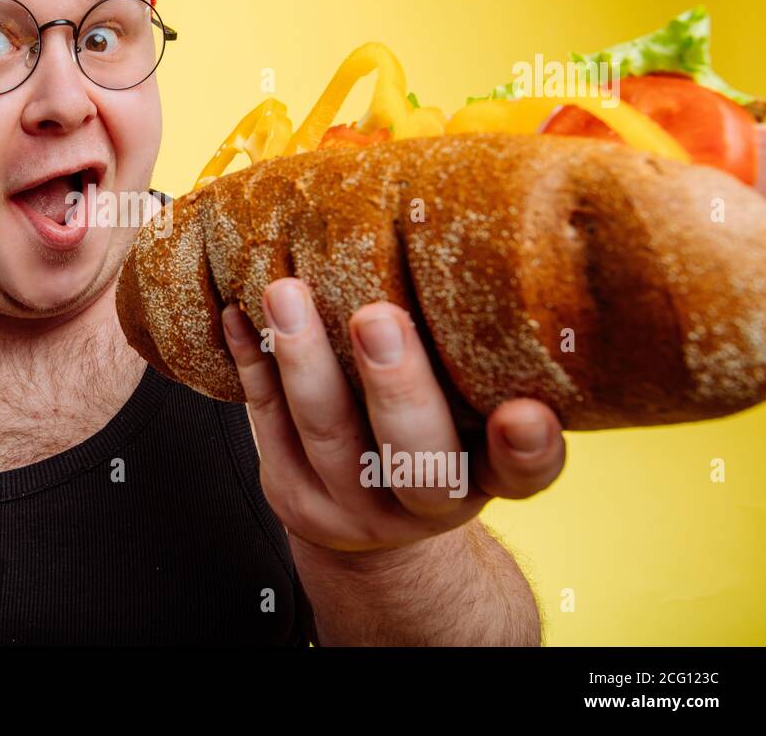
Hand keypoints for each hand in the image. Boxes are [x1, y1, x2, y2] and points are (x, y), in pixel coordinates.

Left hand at [221, 278, 566, 554]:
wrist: (374, 521)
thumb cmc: (434, 436)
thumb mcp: (474, 414)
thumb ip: (479, 361)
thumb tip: (477, 245)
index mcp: (487, 474)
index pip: (524, 471)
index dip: (527, 448)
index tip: (524, 414)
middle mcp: (428, 502)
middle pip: (416, 459)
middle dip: (395, 387)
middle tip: (376, 319)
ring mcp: (354, 507)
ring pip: (327, 436)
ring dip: (304, 361)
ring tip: (286, 294)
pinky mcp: (293, 493)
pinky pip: (266, 424)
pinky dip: (253, 365)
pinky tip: (238, 318)